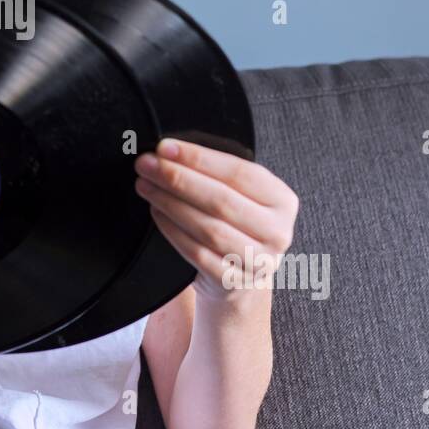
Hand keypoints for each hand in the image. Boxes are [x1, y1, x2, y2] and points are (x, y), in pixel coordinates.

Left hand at [134, 138, 297, 304]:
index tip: (164, 147)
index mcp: (282, 200)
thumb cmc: (237, 224)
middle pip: (221, 200)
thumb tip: (171, 151)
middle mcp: (277, 232)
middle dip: (178, 178)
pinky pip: (196, 253)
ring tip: (146, 186)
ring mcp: (258, 261)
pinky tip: (156, 213)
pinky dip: (172, 230)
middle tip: (147, 165)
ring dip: (170, 203)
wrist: (242, 277)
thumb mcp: (242, 196)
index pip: (239, 172)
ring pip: (208, 228)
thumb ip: (218, 173)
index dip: (198, 158)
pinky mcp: (233, 281)